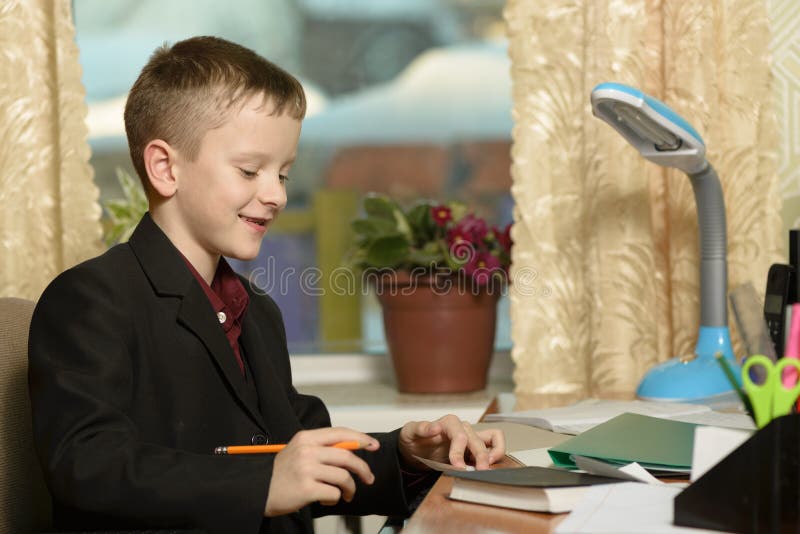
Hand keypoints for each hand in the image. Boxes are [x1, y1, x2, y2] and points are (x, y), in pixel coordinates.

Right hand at [264, 427, 379, 516]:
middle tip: (368, 478)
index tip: (373, 445)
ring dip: (350, 489)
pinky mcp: (306, 489)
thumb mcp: (299, 450)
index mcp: (306, 438)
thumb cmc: (282, 473)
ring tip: (345, 494)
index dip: (361, 439)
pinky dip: (335, 499)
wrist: (258, 491)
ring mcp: (306, 470)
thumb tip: (352, 448)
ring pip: (344, 477)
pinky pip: (334, 494)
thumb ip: (322, 447)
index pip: (340, 433)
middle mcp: (307, 451)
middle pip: (347, 457)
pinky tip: (327, 501)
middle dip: (363, 469)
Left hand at [398, 414, 504, 470]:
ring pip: (491, 439)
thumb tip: (435, 427)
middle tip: (476, 473)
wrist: (415, 449)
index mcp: (448, 423)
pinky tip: (489, 465)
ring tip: (486, 468)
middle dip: (479, 456)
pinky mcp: (475, 448)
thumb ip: (419, 428)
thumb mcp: (409, 433)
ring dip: (494, 454)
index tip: (457, 466)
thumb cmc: (414, 440)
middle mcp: (463, 428)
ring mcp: (471, 437)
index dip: (459, 451)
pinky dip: (497, 453)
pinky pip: (494, 444)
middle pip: (477, 440)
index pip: (459, 435)